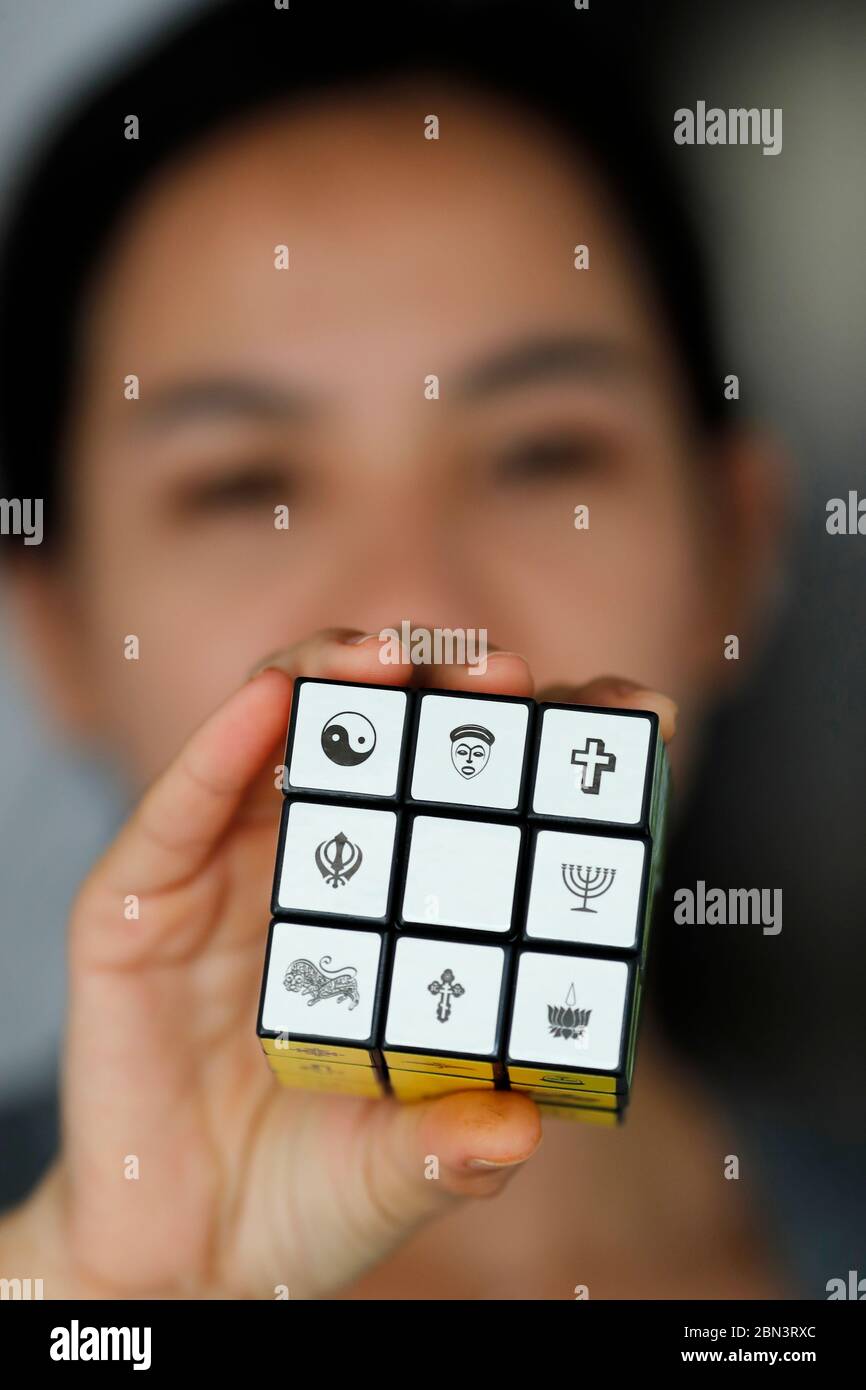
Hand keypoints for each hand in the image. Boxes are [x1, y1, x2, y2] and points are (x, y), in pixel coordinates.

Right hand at [7, 630, 674, 1298]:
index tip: (636, 714)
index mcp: (407, 912)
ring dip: (338, 675)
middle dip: (452, 692)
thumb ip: (452, 1150)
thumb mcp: (397, 1174)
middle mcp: (328, 871)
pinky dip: (220, 746)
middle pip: (395, 740)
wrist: (178, 1256)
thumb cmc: (305, 1194)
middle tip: (507, 676)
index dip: (559, 746)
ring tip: (393, 662)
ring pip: (283, 734)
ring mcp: (230, 874)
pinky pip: (180, 806)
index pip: (492, 802)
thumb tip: (520, 1129)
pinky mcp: (139, 900)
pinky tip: (269, 704)